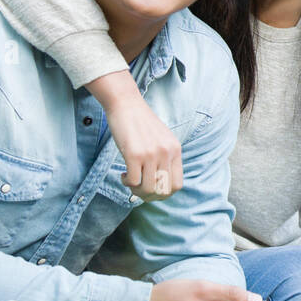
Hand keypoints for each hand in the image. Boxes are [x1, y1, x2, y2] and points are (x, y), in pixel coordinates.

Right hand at [86, 71, 182, 199]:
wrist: (126, 104)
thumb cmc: (140, 123)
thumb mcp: (161, 139)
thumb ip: (165, 157)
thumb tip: (160, 184)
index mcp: (175, 150)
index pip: (177, 185)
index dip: (163, 193)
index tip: (151, 189)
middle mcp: (166, 153)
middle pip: (164, 191)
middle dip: (150, 196)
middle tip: (138, 189)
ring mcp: (151, 154)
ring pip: (148, 189)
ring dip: (136, 190)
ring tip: (129, 180)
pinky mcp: (134, 154)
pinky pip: (133, 182)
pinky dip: (126, 183)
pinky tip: (123, 174)